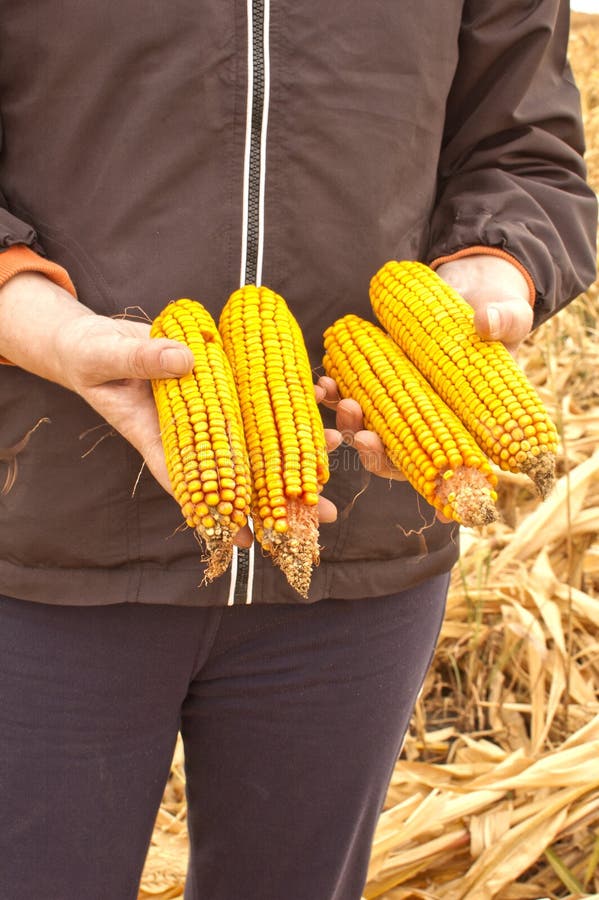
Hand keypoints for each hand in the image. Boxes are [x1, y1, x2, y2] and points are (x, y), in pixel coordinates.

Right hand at [0, 274, 340, 539]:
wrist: (98, 342)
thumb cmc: (92, 359)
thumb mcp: (108, 358)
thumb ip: (142, 360)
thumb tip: (185, 361)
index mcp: (159, 438)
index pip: (195, 484)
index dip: (225, 514)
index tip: (253, 540)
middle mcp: (193, 431)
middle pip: (239, 470)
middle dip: (279, 494)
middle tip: (320, 516)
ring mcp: (209, 408)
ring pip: (254, 435)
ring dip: (293, 444)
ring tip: (333, 450)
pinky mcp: (220, 383)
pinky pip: (254, 397)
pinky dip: (284, 400)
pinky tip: (314, 400)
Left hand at [316, 254, 533, 509]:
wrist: (474, 292)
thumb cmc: (499, 314)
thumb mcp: (510, 316)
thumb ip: (504, 321)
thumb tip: (485, 322)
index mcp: (464, 425)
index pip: (430, 463)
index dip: (399, 464)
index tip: (373, 444)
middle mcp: (429, 423)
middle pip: (392, 452)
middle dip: (367, 444)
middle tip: (355, 428)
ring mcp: (403, 404)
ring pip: (368, 427)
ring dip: (346, 420)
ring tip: (332, 395)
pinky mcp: (383, 381)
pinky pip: (355, 396)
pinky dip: (337, 394)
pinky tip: (325, 382)